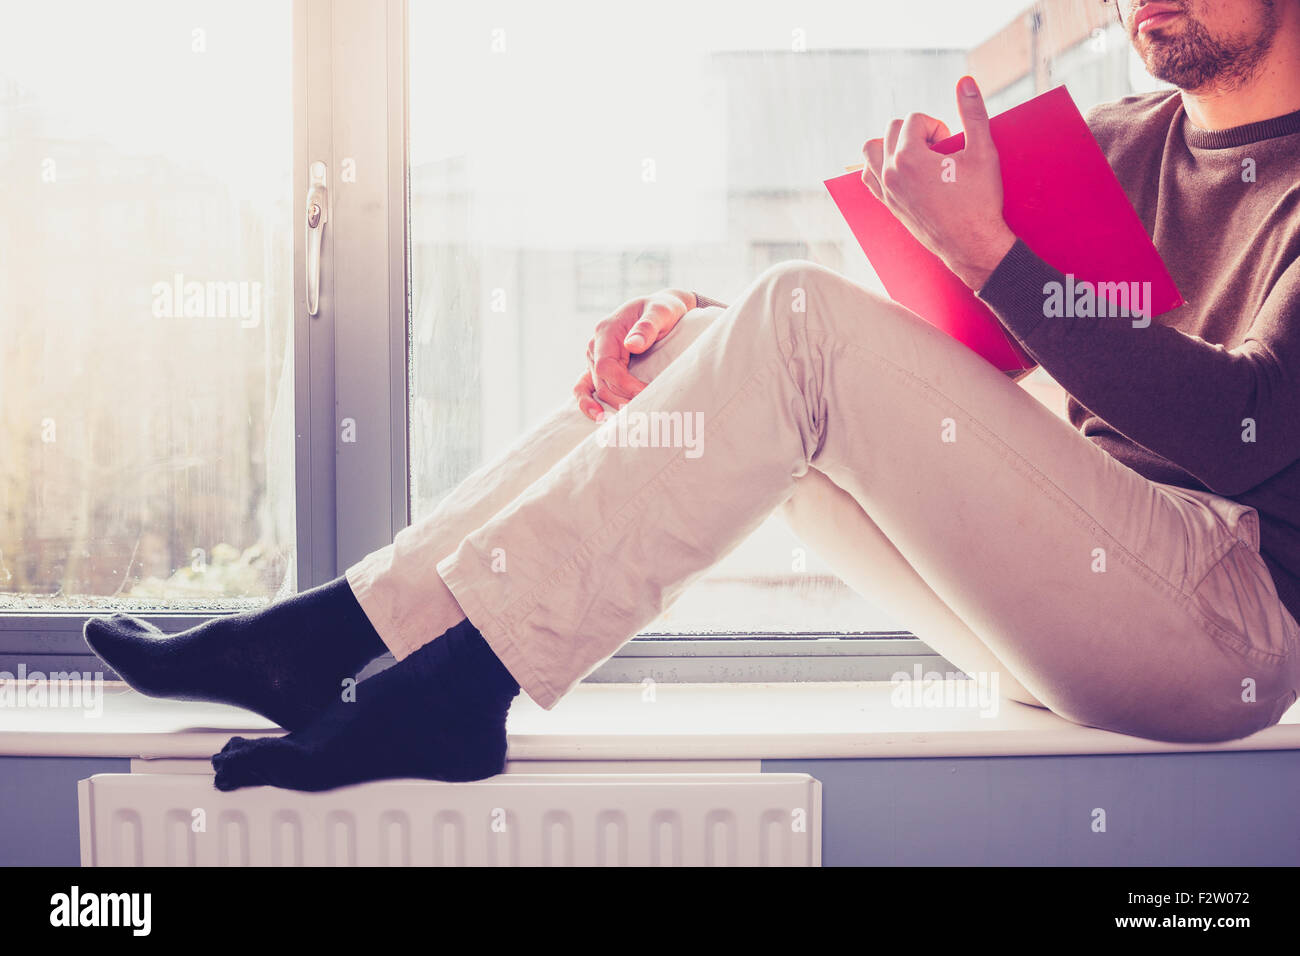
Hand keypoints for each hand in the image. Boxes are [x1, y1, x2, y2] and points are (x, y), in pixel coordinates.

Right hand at [573, 289, 694, 420]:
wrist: (661, 310)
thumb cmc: (663, 309)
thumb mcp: (661, 311)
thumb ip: (648, 326)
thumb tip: (632, 345)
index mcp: (606, 331)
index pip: (606, 366)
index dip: (624, 385)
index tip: (646, 393)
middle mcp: (595, 345)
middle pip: (601, 381)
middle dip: (621, 398)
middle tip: (645, 411)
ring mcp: (594, 358)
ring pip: (593, 388)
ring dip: (605, 406)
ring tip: (618, 425)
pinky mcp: (598, 368)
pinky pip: (585, 387)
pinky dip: (588, 403)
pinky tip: (598, 417)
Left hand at [860, 76, 1015, 289]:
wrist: (972, 245)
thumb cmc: (979, 201)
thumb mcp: (982, 152)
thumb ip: (973, 113)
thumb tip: (964, 80)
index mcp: (908, 159)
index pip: (915, 119)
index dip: (938, 125)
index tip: (953, 144)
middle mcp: (889, 174)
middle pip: (893, 129)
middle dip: (918, 132)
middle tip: (941, 151)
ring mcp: (884, 191)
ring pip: (871, 150)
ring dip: (893, 143)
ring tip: (920, 154)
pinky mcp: (886, 204)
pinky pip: (868, 175)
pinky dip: (881, 165)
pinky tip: (904, 169)